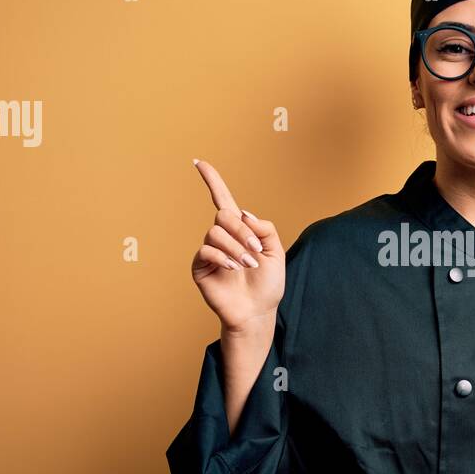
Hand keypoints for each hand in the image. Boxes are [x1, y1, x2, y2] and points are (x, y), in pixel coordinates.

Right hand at [189, 159, 284, 335]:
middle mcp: (221, 237)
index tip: (199, 162)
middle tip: (255, 251)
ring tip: (247, 264)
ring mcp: (209, 251)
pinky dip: (223, 257)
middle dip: (242, 231)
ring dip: (236, 248)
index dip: (212, 181)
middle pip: (223, 216)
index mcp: (239, 230)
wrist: (258, 311)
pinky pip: (206, 250)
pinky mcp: (200, 267)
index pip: (222, 199)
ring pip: (215, 233)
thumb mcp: (276, 250)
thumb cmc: (267, 283)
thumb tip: (243, 213)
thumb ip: (264, 228)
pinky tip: (233, 269)